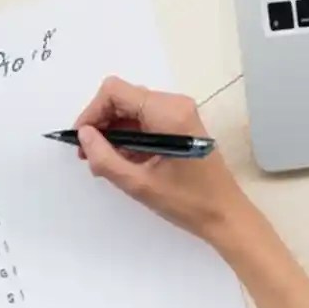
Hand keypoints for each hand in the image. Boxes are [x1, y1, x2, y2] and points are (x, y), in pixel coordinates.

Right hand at [73, 76, 257, 247]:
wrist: (226, 215)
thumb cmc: (187, 202)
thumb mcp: (139, 184)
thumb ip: (105, 158)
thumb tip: (84, 135)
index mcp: (167, 112)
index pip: (115, 92)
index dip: (92, 112)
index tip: (82, 140)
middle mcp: (175, 104)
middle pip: (123, 98)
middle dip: (101, 124)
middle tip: (88, 155)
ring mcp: (180, 113)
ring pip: (132, 110)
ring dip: (114, 132)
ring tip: (104, 163)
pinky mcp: (181, 125)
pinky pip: (146, 121)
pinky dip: (130, 137)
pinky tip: (123, 162)